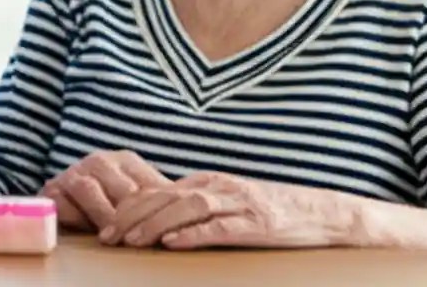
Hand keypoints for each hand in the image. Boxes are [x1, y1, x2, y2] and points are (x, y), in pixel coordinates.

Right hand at [39, 151, 170, 231]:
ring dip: (102, 215)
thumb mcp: (137, 194)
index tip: (167, 231)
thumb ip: (160, 199)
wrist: (65, 192)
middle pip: (119, 187)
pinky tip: (85, 230)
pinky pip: (60, 200)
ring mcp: (74, 173)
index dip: (157, 210)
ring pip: (88, 189)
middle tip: (141, 239)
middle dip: (131, 215)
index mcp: (126, 160)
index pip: (146, 185)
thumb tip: (195, 206)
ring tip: (113, 237)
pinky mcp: (51, 190)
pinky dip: (73, 215)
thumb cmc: (110, 197)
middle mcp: (99, 162)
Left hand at [102, 171, 352, 249]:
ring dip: (155, 224)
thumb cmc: (270, 211)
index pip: (156, 191)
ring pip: (187, 207)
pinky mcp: (257, 223)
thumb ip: (195, 208)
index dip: (127, 209)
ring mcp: (238, 203)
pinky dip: (194, 234)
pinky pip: (221, 226)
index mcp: (206, 182)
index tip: (104, 228)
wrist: (322, 212)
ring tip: (133, 241)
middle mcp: (217, 186)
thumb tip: (156, 223)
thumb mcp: (227, 202)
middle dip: (132, 217)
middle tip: (108, 238)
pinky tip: (174, 244)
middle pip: (164, 197)